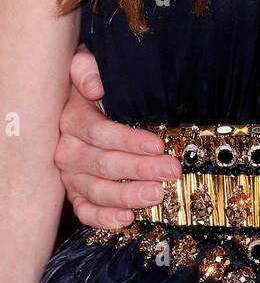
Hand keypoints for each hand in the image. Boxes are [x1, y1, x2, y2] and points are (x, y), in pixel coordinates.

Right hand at [55, 45, 180, 227]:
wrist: (71, 99)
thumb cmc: (91, 83)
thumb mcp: (86, 65)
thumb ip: (86, 68)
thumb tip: (95, 87)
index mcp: (71, 119)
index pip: (100, 133)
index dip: (129, 141)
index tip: (158, 145)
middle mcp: (67, 149)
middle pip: (103, 164)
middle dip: (140, 169)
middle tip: (170, 172)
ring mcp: (69, 173)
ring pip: (96, 190)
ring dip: (128, 195)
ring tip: (157, 195)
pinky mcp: (73, 191)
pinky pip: (84, 209)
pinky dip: (103, 217)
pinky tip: (126, 218)